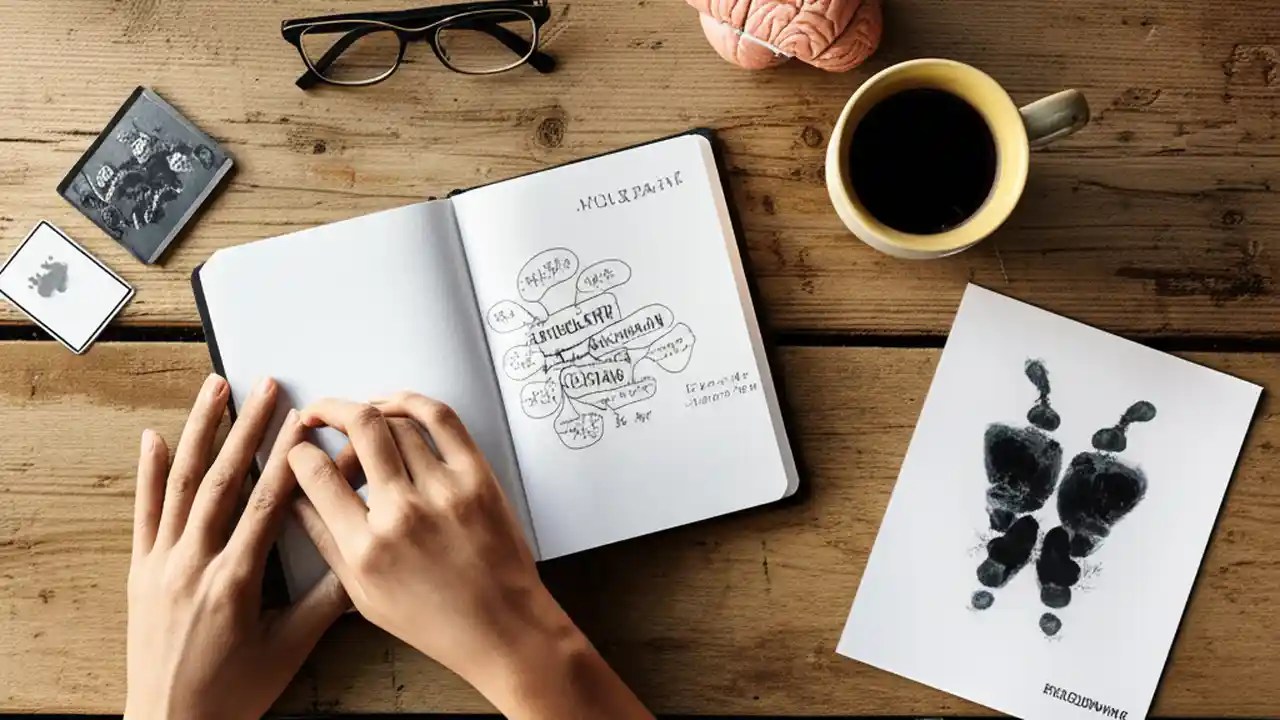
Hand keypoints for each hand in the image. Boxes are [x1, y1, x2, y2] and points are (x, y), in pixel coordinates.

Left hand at [125, 374, 347, 719]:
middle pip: (224, 480)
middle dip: (249, 427)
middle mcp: (192, 564)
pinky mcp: (141, 571)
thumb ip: (326, 600)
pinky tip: (155, 438)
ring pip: (182, 484)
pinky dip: (150, 472)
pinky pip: (144, 512)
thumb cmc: (232, 694)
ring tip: (216, 389)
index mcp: (233, 581)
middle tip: (267, 386)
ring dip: (201, 431)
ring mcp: (161, 564)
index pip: (269, 502)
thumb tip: (362, 556)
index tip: (312, 422)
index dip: (292, 457)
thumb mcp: (290, 648)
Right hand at [289, 393, 651, 719]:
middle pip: (359, 429)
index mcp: (366, 548)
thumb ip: (326, 542)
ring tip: (362, 426)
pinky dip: (413, 400)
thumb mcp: (363, 595)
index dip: (299, 453)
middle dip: (328, 410)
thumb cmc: (435, 620)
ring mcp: (443, 490)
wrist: (502, 628)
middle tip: (318, 415)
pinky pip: (441, 419)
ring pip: (397, 422)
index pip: (316, 475)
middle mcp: (402, 513)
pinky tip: (396, 405)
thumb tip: (296, 498)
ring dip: (371, 414)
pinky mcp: (477, 478)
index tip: (299, 449)